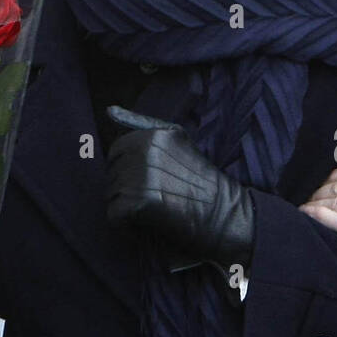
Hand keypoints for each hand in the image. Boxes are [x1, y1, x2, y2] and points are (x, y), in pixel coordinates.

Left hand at [105, 106, 254, 269]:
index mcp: (155, 136)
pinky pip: (114, 215)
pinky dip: (127, 226)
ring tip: (153, 213)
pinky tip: (147, 226)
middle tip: (152, 201)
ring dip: (125, 208)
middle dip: (124, 189)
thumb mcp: (179, 141)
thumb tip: (109, 110)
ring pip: (111, 195)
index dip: (127, 170)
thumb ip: (145, 125)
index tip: (147, 183)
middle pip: (112, 173)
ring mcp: (142, 175)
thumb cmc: (204, 182)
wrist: (227, 215)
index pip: (118, 151)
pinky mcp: (140, 201)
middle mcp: (147, 151)